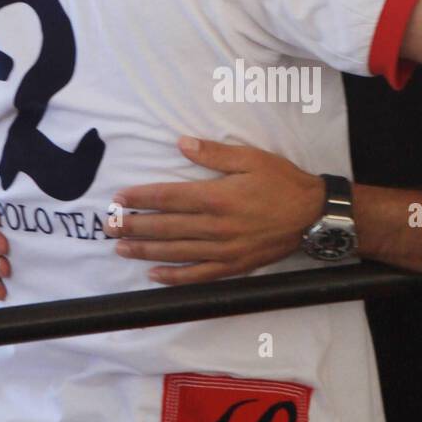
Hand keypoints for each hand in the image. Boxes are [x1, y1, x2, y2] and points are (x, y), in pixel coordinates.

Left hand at [105, 137, 325, 284]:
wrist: (313, 215)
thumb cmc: (283, 182)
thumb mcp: (251, 158)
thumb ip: (214, 153)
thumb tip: (182, 143)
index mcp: (218, 197)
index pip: (169, 198)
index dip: (141, 198)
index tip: (119, 199)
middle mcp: (216, 226)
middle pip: (166, 227)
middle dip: (134, 225)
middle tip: (108, 225)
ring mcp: (224, 249)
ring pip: (176, 252)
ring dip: (146, 250)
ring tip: (121, 248)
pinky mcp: (233, 266)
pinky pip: (198, 275)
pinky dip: (174, 277)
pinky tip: (154, 274)